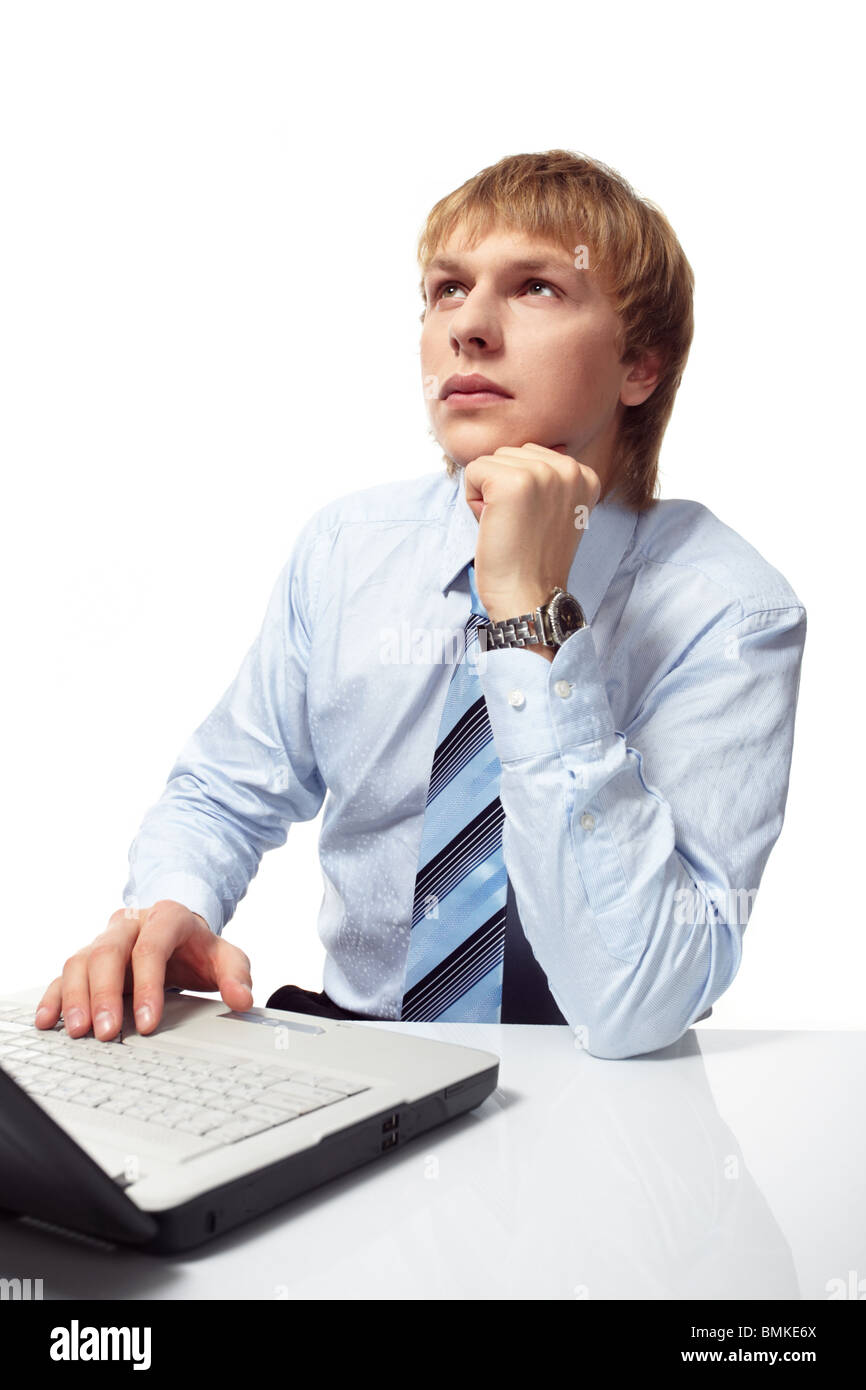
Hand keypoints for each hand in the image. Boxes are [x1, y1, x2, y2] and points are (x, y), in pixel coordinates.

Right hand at [34, 900, 253, 1039]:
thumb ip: (237, 976)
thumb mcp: (226, 958)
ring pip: (80, 960)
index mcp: (167, 917)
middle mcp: (131, 923)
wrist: (179, 932)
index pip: (151, 948)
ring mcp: (105, 938)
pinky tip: (48, 1020)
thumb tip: (243, 999)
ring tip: (78, 1031)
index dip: (148, 985)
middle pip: (108, 952)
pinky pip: (64, 972)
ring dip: (76, 996)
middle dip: (104, 993)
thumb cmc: (200, 949)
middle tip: (106, 1032)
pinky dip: (55, 995)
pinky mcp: (88, 956)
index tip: (148, 1022)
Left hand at [464, 443, 600, 620]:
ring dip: (487, 494)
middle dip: (502, 488)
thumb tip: (542, 446)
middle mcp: (569, 468)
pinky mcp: (513, 482)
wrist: (528, 596)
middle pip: (509, 454)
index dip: (521, 491)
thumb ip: (550, 479)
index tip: (534, 523)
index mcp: (584, 474)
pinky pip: (473, 471)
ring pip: (490, 461)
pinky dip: (472, 501)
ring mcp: (542, 473)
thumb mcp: (556, 511)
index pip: (531, 455)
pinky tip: (494, 525)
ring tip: (509, 527)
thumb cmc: (533, 560)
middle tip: (519, 527)